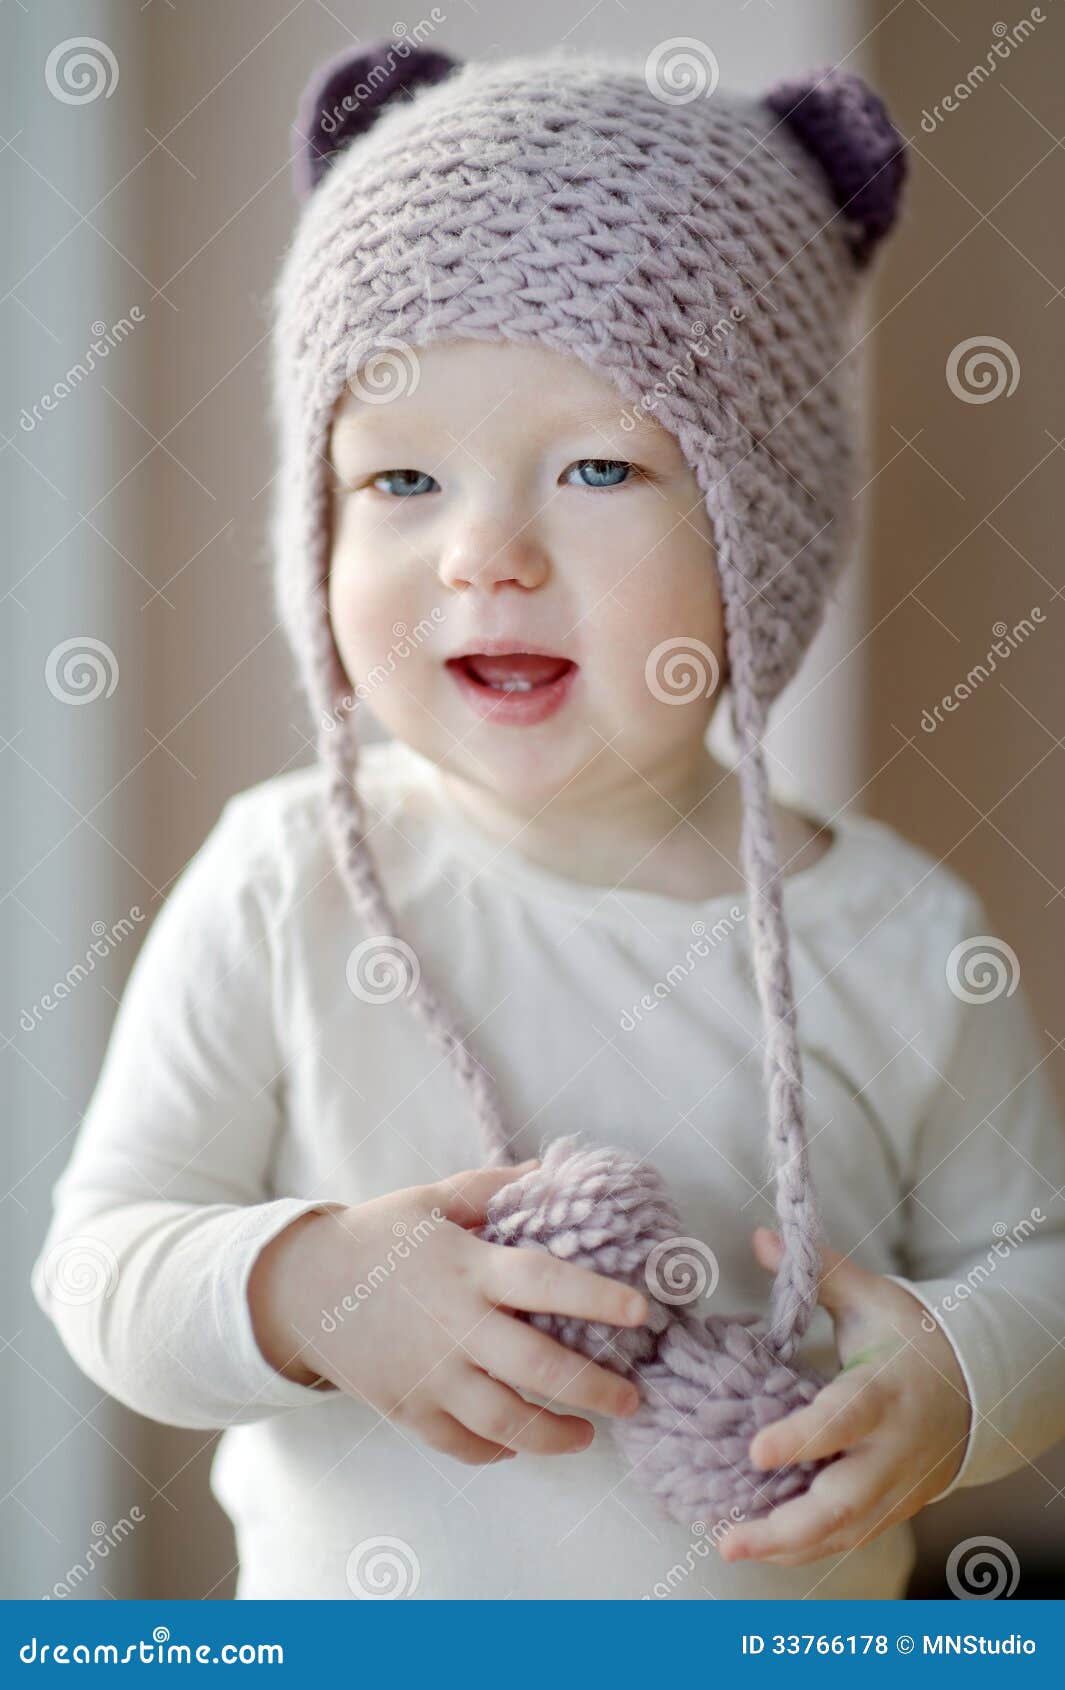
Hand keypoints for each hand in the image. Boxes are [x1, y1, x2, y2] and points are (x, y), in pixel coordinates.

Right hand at [248, 1160, 647, 1466]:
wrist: (302, 1289)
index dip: (595, 1297)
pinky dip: (500, 1451)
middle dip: (594, 1389)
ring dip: (556, 1436)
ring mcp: (429, 1376)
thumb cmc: (379, 1238)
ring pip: (505, 1424)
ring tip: (587, 1434)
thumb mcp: (434, 1199)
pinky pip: (464, 1446)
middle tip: (632, 1397)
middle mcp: (453, 1326)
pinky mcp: (409, 1410)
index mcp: (466, 1267)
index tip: (640, 1311)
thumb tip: (552, 1170)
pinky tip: (523, 1440)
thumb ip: (495, 1188)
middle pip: (536, 1368)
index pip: (542, 1282)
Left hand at [717, 1227, 971, 1567]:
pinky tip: (761, 1549)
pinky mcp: (891, 1509)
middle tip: (728, 1538)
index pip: (843, 1420)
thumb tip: (760, 1237)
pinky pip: (847, 1539)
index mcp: (884, 1393)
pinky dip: (805, 1550)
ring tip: (730, 1547)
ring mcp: (894, 1487)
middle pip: (844, 1500)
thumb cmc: (910, 1338)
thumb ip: (818, 1273)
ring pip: (843, 1531)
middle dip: (786, 1525)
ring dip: (786, 1547)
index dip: (802, 1437)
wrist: (973, 1389)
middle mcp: (890, 1450)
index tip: (756, 1449)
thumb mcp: (872, 1298)